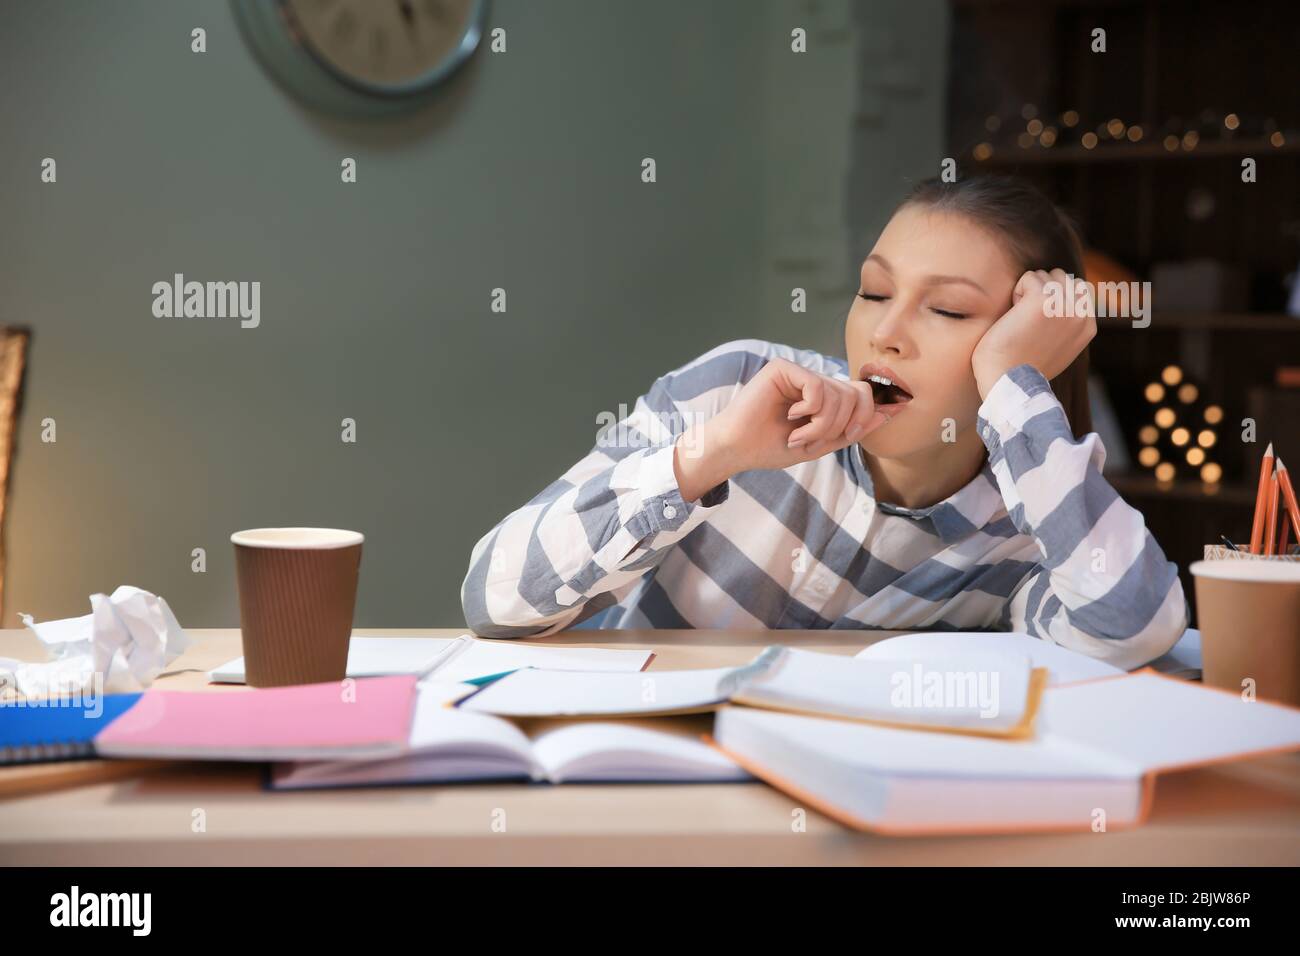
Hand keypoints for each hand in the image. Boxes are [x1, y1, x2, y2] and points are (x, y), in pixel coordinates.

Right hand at [673, 358, 888, 500]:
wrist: (738, 449)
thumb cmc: (772, 447)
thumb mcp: (821, 444)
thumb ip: (851, 430)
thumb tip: (885, 413)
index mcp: (823, 394)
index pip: (862, 393)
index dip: (867, 413)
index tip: (852, 435)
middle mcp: (813, 379)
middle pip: (856, 393)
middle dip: (841, 426)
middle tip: (815, 442)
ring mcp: (799, 371)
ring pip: (837, 394)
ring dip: (822, 426)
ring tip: (799, 437)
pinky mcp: (783, 368)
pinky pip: (817, 387)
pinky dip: (810, 411)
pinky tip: (791, 417)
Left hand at [971, 268, 1095, 398]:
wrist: (1007, 380)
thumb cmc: (1022, 365)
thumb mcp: (1058, 347)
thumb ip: (1067, 324)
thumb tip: (1066, 298)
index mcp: (1088, 325)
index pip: (1078, 288)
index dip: (1052, 298)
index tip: (1038, 323)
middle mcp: (1081, 314)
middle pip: (1062, 277)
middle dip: (1041, 290)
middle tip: (1028, 318)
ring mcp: (1064, 305)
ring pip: (1046, 275)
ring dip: (1028, 291)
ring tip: (1022, 317)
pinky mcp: (1043, 300)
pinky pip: (1029, 277)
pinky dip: (1017, 292)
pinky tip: (1014, 314)